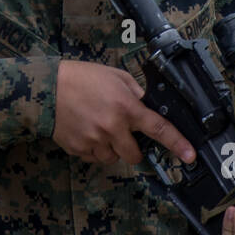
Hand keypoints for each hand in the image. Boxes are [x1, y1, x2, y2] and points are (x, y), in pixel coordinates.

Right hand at [52, 60, 195, 165]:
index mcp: (125, 107)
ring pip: (113, 158)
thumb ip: (134, 92)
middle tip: (123, 135)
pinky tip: (86, 131)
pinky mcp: (79, 149)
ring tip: (98, 128)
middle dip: (134, 149)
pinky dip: (94, 149)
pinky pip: (94, 158)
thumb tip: (147, 106)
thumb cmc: (80, 78)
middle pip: (135, 155)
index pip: (158, 129)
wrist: (46, 88)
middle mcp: (112, 127)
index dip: (177, 144)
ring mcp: (94, 141)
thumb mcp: (114, 76)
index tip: (189, 155)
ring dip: (112, 149)